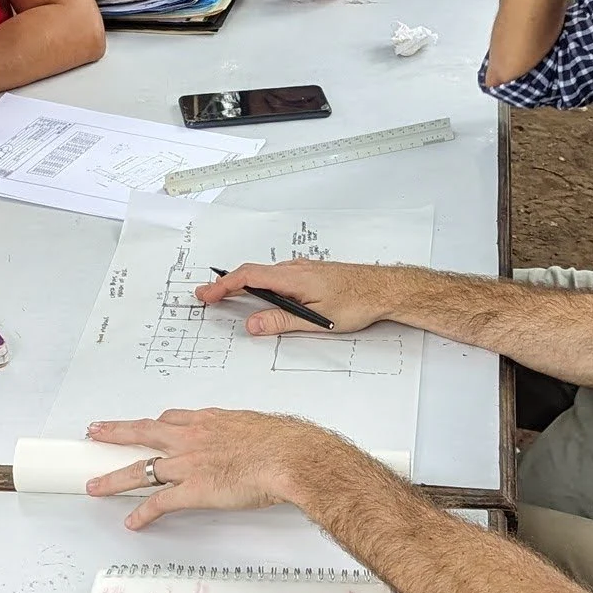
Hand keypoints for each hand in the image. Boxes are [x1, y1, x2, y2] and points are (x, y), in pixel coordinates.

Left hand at [85, 409, 336, 527]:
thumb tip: (253, 442)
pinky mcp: (193, 490)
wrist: (290, 458)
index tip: (145, 425)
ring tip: (95, 485)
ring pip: (140, 469)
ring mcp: (188, 465)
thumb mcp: (260, 428)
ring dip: (114, 478)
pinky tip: (132, 521)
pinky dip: (143, 514)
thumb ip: (246, 435)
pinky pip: (159, 503)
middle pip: (143, 434)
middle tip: (96, 432)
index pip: (172, 419)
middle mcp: (192, 439)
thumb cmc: (283, 443)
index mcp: (210, 422)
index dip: (154, 423)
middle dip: (116, 433)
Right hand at [195, 260, 394, 335]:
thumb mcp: (317, 319)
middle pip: (253, 273)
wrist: (385, 288)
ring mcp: (304, 269)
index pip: (248, 277)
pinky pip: (279, 275)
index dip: (224, 285)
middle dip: (228, 285)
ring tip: (229, 296)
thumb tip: (253, 324)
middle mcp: (296, 268)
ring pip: (266, 274)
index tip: (207, 294)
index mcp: (293, 277)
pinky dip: (262, 284)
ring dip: (245, 284)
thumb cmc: (358, 301)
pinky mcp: (311, 274)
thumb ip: (282, 321)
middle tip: (208, 296)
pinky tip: (264, 294)